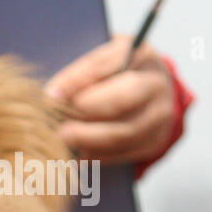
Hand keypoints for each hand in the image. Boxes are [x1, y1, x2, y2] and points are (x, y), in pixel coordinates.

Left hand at [44, 34, 176, 164]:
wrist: (146, 92)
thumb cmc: (112, 73)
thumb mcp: (98, 60)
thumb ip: (79, 73)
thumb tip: (53, 95)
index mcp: (140, 54)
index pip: (109, 63)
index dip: (78, 79)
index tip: (52, 95)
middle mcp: (155, 84)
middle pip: (125, 98)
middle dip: (89, 112)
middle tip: (61, 125)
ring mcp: (159, 114)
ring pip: (125, 132)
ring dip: (90, 139)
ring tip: (62, 140)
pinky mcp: (153, 141)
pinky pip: (124, 153)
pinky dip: (97, 156)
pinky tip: (76, 154)